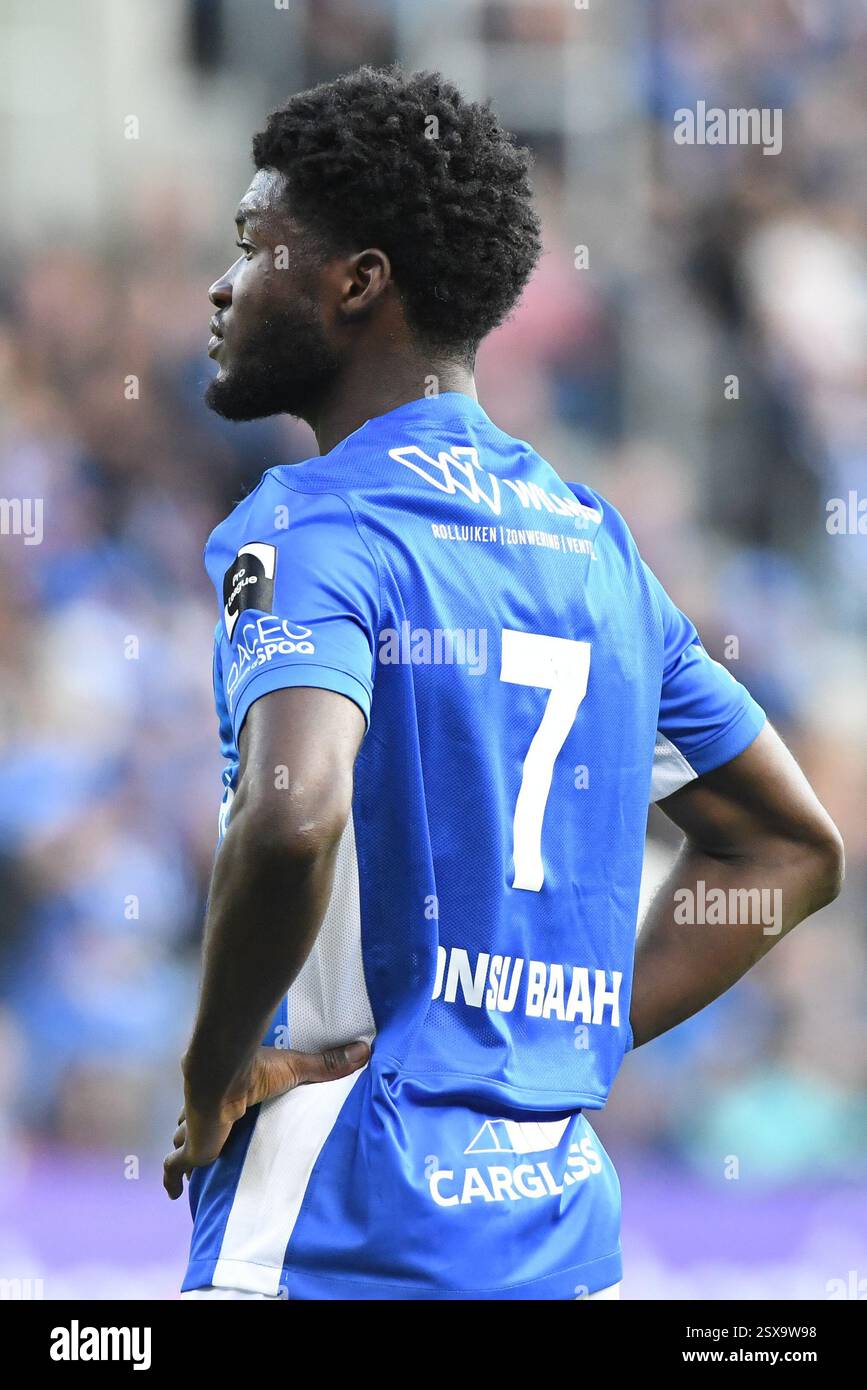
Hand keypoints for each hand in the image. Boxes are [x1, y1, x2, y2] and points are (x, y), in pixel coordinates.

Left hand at [163, 1039, 369, 1198]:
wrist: (221, 1074)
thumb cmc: (254, 1068)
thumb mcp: (296, 1069)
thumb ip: (326, 1064)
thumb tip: (365, 1050)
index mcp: (230, 1092)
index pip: (222, 1103)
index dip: (221, 1110)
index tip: (226, 1117)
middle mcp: (209, 1111)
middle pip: (198, 1123)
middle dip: (200, 1133)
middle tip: (212, 1147)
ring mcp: (197, 1131)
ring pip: (183, 1142)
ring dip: (185, 1152)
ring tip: (194, 1168)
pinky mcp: (192, 1150)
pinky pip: (175, 1168)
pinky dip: (172, 1180)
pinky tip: (172, 1193)